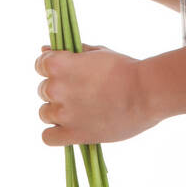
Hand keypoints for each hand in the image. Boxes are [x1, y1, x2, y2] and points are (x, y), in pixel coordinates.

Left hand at [34, 43, 159, 144]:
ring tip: (79, 110)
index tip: (67, 72)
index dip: (52, 67)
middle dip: (58, 90)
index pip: (39, 64)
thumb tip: (44, 49)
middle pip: (43, 90)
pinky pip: (48, 137)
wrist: (146, 92)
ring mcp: (64, 113)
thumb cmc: (124, 68)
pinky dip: (55, 133)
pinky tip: (69, 128)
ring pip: (44, 113)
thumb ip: (69, 52)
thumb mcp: (96, 52)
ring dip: (57, 111)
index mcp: (59, 64)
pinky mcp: (74, 133)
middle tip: (81, 92)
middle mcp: (56, 88)